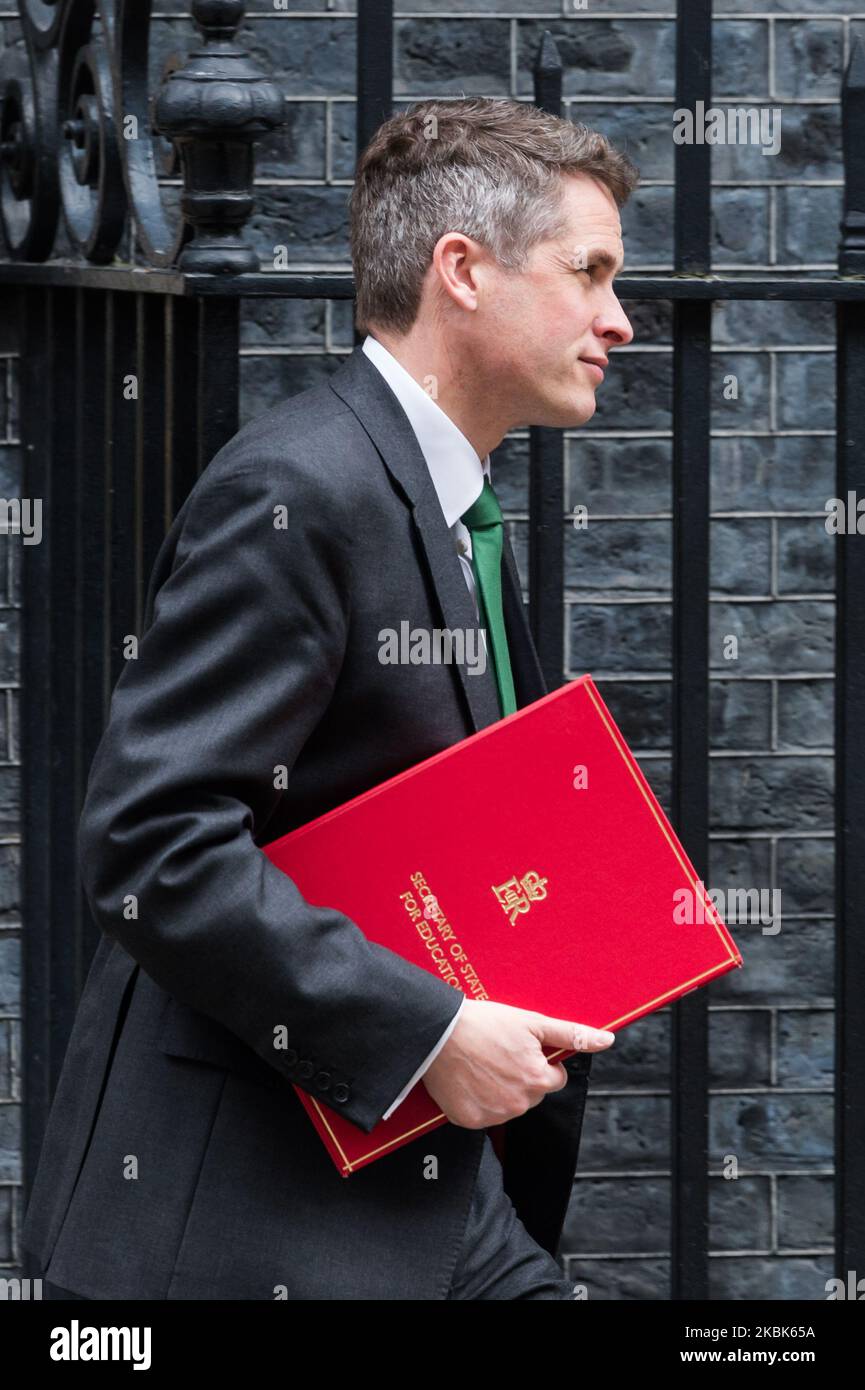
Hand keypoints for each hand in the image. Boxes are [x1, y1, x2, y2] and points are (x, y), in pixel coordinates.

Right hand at [422, 998, 614, 1129]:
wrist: (438, 1032)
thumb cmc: (485, 1023)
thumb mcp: (532, 1022)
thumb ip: (571, 1035)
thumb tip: (607, 1040)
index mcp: (538, 1080)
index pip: (554, 1079)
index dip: (540, 1061)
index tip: (519, 1047)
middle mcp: (519, 1104)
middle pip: (532, 1093)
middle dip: (521, 1075)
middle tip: (498, 1053)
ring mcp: (493, 1115)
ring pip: (509, 1105)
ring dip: (501, 1089)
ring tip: (482, 1063)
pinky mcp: (469, 1120)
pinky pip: (483, 1114)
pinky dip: (478, 1099)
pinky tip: (469, 1079)